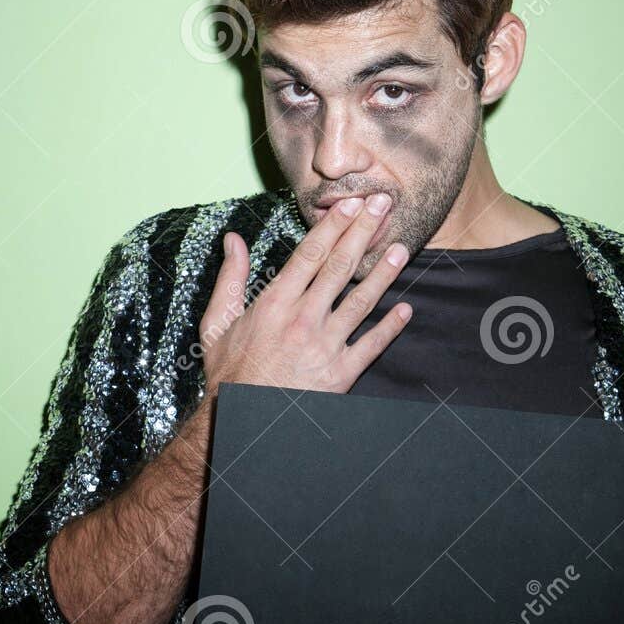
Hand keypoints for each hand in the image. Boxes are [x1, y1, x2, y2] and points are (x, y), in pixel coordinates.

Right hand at [197, 194, 411, 399]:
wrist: (244, 421)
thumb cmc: (229, 372)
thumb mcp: (217, 321)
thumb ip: (230, 277)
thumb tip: (233, 239)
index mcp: (274, 303)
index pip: (309, 254)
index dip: (333, 226)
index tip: (350, 203)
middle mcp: (303, 319)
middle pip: (339, 267)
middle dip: (363, 232)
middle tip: (383, 206)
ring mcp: (324, 346)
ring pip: (360, 301)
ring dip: (383, 273)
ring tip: (401, 249)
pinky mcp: (340, 373)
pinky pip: (371, 346)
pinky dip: (390, 327)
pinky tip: (406, 310)